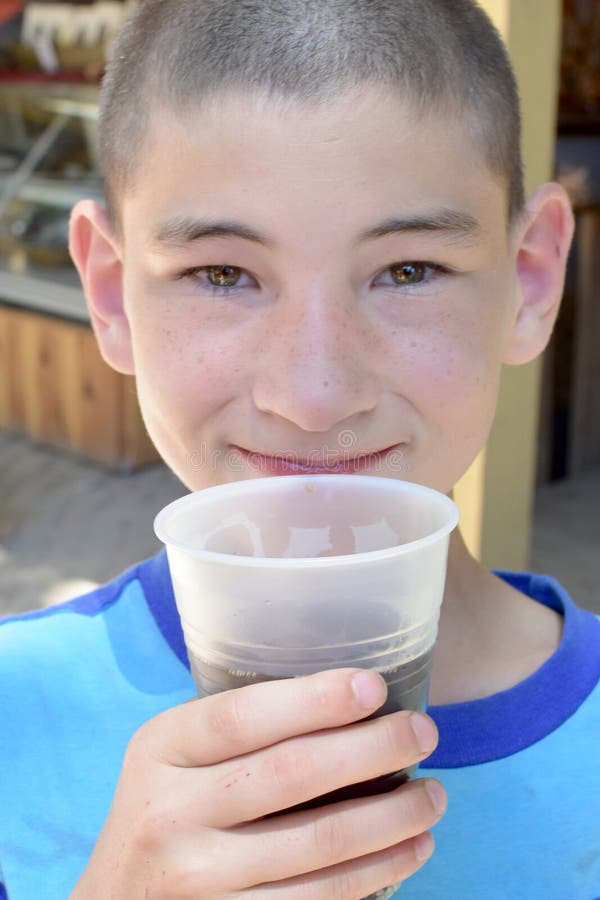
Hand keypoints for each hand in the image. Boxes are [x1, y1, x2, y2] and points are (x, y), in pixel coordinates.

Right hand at [71, 669, 444, 898]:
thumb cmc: (168, 807)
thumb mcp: (175, 755)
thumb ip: (236, 730)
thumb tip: (350, 699)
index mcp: (160, 749)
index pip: (243, 716)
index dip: (315, 700)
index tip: (376, 688)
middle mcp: (171, 813)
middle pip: (291, 774)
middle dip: (373, 749)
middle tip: (423, 732)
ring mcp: (196, 880)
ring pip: (319, 846)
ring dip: (392, 818)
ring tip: (433, 795)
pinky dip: (376, 873)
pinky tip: (408, 849)